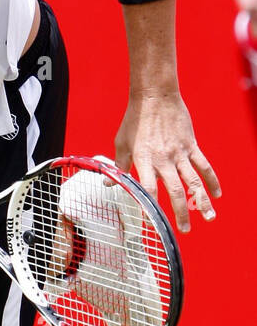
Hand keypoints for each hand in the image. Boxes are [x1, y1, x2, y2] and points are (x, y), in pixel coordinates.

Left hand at [114, 91, 220, 232]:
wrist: (155, 95)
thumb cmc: (135, 119)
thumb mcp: (121, 142)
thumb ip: (118, 165)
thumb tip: (108, 183)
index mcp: (144, 161)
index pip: (147, 190)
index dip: (149, 207)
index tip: (150, 223)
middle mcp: (163, 160)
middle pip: (174, 192)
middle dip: (181, 213)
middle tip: (184, 230)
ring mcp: (179, 153)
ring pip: (193, 182)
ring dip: (202, 201)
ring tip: (208, 218)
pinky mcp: (191, 145)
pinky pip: (204, 165)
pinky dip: (212, 180)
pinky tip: (217, 194)